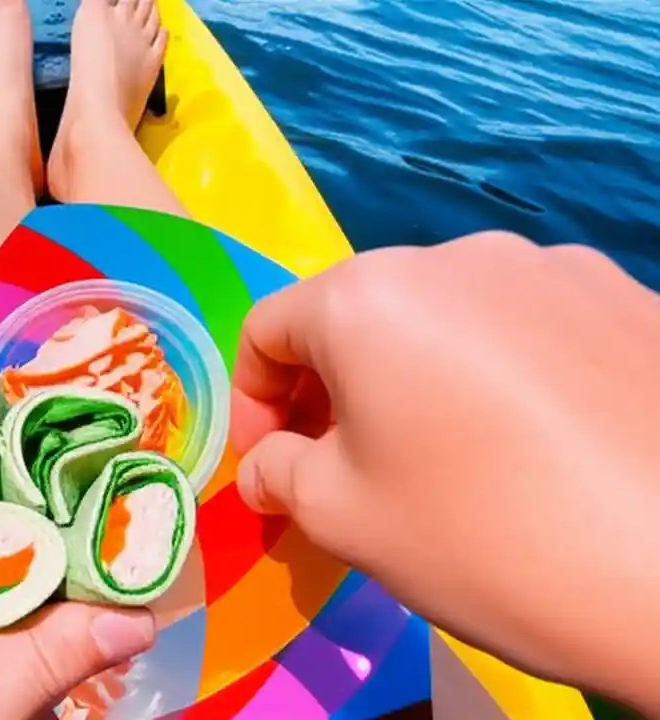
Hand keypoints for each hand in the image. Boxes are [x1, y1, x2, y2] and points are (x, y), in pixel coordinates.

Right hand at [231, 232, 659, 712]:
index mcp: (369, 297)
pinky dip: (507, 376)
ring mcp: (556, 269)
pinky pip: (533, 328)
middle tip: (350, 469)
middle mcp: (458, 257)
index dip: (252, 402)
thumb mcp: (341, 518)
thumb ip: (279, 475)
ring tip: (453, 459)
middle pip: (362, 315)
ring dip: (422, 377)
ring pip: (451, 317)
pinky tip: (539, 447)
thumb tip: (270, 466)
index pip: (268, 329)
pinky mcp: (631, 299)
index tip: (274, 466)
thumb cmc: (480, 536)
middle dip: (335, 389)